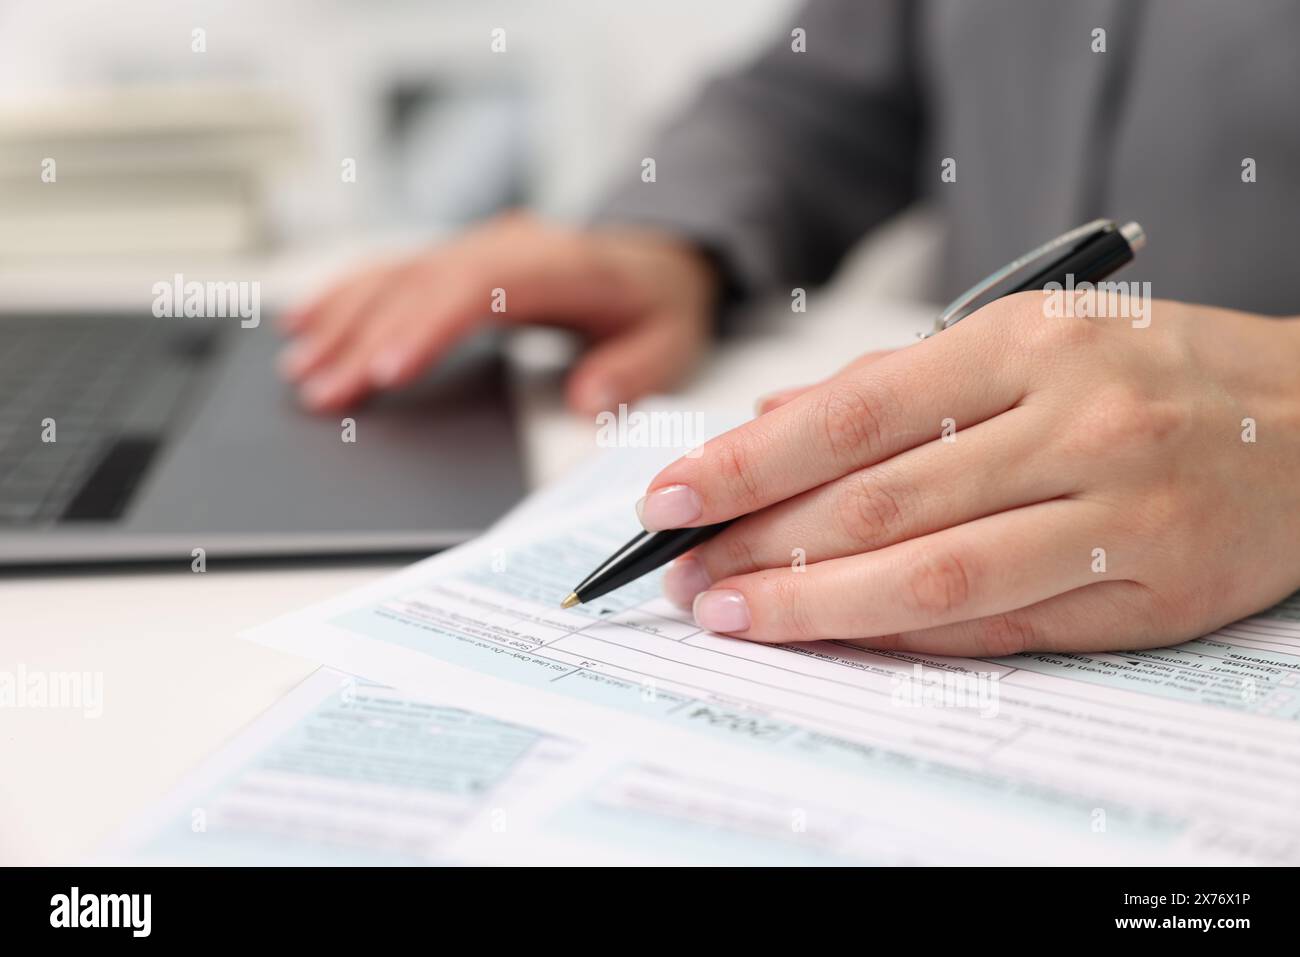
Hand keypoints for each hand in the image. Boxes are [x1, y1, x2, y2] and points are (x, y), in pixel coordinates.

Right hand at [278, 212, 717, 413]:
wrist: (659, 259)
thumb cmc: (657, 305)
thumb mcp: (670, 342)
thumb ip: (633, 371)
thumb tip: (587, 399)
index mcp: (559, 263)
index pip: (478, 288)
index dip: (427, 326)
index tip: (386, 371)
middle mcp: (508, 246)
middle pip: (422, 285)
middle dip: (363, 339)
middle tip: (320, 391)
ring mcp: (478, 247)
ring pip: (397, 274)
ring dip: (342, 318)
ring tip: (299, 367)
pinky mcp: (460, 258)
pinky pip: (394, 269)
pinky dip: (346, 295)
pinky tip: (306, 319)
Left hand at [643, 292, 1299, 653]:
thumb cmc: (1153, 371)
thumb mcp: (1028, 338)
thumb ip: (896, 385)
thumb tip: (768, 425)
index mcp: (1028, 342)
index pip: (853, 414)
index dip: (747, 465)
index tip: (669, 498)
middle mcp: (1075, 422)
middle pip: (880, 503)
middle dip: (761, 544)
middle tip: (687, 572)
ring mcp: (1121, 511)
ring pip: (935, 576)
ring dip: (817, 605)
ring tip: (737, 614)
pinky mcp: (1152, 592)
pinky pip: (1005, 628)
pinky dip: (909, 635)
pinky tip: (842, 635)